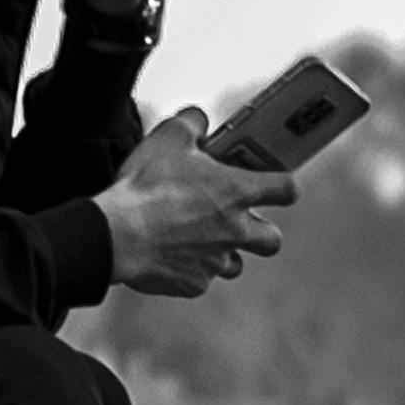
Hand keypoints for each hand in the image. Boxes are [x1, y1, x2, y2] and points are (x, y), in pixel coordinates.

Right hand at [97, 105, 301, 297]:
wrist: (118, 234)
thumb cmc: (146, 186)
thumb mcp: (169, 137)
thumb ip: (193, 123)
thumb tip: (199, 121)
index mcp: (237, 193)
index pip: (287, 189)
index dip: (285, 186)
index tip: (277, 184)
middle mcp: (236, 230)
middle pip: (273, 240)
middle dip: (262, 232)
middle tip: (239, 221)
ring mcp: (215, 261)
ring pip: (235, 264)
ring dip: (223, 253)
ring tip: (198, 239)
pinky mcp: (193, 284)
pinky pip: (200, 279)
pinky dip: (189, 269)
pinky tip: (169, 254)